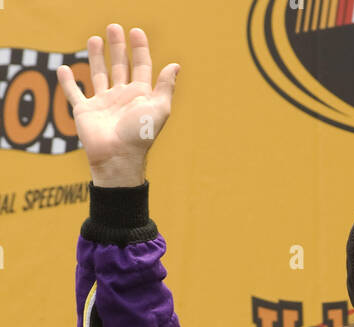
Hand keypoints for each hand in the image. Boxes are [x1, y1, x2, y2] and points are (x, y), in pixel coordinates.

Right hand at [57, 25, 178, 185]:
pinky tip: (64, 69)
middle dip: (117, 47)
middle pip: (119, 66)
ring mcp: (102, 104)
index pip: (141, 66)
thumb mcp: (159, 109)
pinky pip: (73, 94)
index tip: (136, 31)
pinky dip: (68, 82)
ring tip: (94, 39)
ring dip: (96, 57)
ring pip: (98, 75)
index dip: (140, 49)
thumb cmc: (140, 135)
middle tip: (114, 27)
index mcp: (139, 96)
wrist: (118, 157)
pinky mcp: (84, 112)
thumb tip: (175, 65)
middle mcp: (121, 97)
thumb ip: (165, 87)